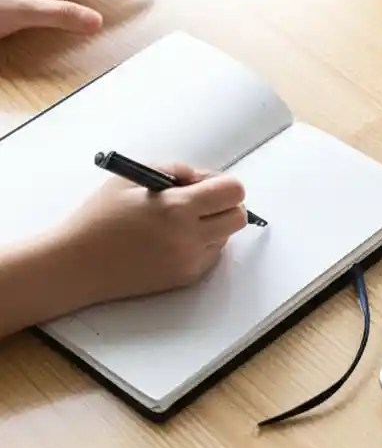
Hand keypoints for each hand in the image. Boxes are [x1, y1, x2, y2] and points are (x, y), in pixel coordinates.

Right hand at [52, 163, 247, 304]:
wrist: (77, 264)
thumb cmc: (99, 218)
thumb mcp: (133, 178)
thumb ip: (177, 170)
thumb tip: (204, 177)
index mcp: (176, 207)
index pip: (233, 192)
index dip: (222, 184)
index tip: (205, 185)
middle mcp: (188, 237)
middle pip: (239, 217)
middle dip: (225, 205)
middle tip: (200, 202)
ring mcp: (189, 261)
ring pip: (226, 236)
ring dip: (213, 225)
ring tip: (177, 222)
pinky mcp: (186, 278)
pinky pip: (211, 255)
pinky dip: (201, 244)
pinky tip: (172, 240)